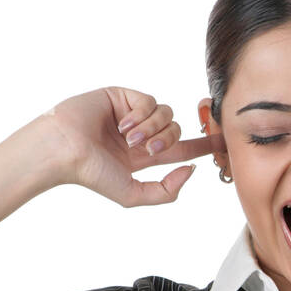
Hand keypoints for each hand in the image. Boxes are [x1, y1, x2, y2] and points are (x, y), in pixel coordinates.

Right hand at [41, 87, 223, 206]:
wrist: (66, 150)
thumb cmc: (92, 174)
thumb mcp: (134, 195)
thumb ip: (166, 191)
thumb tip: (191, 171)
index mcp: (144, 156)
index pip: (181, 150)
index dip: (203, 146)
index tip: (224, 142)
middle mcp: (140, 133)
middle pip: (177, 131)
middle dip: (169, 141)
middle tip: (149, 150)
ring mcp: (132, 113)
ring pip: (167, 114)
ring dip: (153, 129)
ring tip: (130, 139)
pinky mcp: (123, 95)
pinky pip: (149, 101)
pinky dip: (141, 115)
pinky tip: (122, 124)